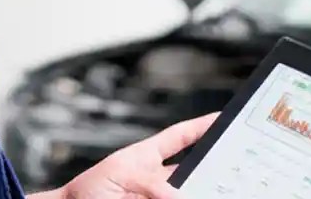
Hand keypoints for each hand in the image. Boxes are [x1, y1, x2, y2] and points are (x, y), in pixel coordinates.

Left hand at [52, 113, 217, 198]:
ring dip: (198, 190)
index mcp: (145, 157)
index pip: (180, 138)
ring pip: (186, 192)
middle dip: (208, 170)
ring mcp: (154, 197)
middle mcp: (154, 179)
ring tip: (212, 189)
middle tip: (227, 173)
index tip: (222, 119)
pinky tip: (198, 197)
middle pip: (191, 172)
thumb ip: (149, 181)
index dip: (201, 127)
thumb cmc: (83, 193)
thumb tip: (177, 194)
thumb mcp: (118, 175)